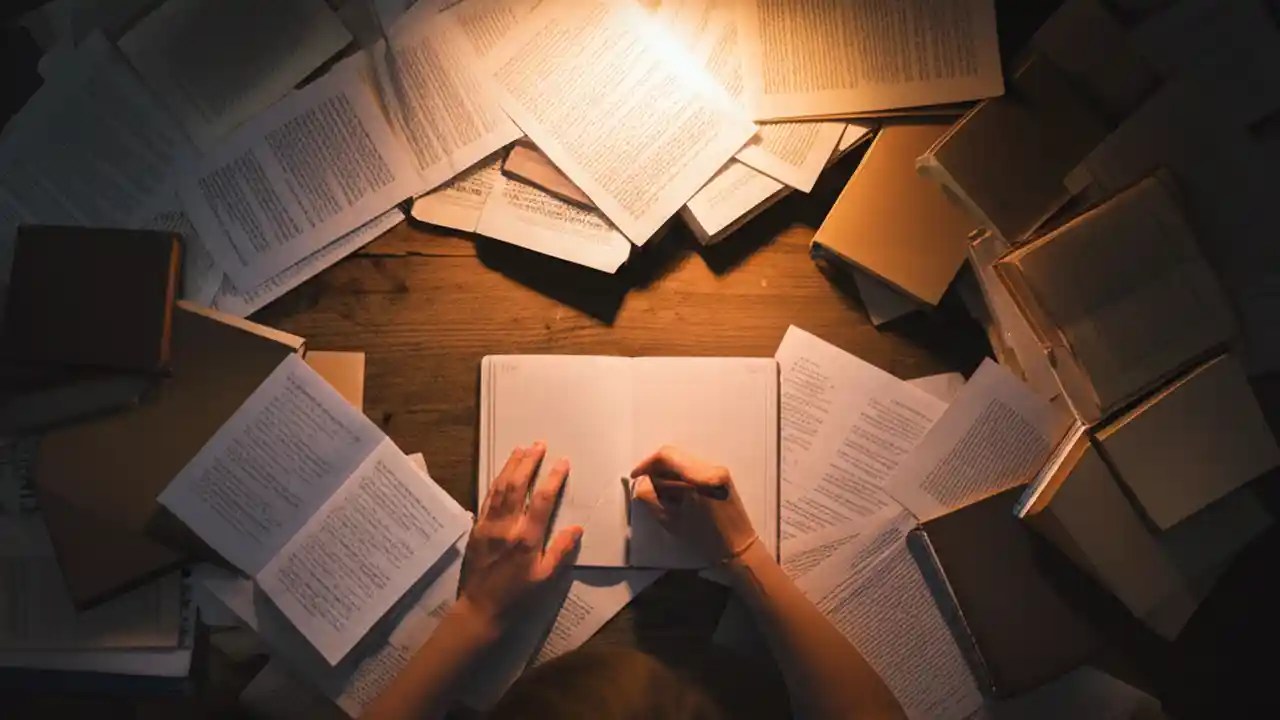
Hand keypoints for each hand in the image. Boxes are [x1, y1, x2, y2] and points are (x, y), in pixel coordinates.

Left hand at [459, 442, 581, 630]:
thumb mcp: (545, 577)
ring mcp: (488, 525)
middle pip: (517, 486)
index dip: (553, 478)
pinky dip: (496, 482)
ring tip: (521, 450)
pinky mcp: (476, 528)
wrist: (480, 608)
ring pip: (499, 487)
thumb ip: (560, 550)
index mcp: (526, 538)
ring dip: (511, 466)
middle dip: (529, 463)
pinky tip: (503, 473)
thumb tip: (577, 528)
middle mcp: (506, 526)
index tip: (562, 462)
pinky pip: (487, 498)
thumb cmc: (517, 595)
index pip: (542, 500)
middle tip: (538, 445)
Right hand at [630, 446, 757, 563]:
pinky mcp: (721, 475)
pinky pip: (693, 468)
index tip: (636, 476)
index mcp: (701, 479)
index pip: (668, 456)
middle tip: (645, 483)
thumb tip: (642, 481)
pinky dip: (679, 475)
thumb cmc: (705, 539)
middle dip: (656, 467)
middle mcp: (712, 469)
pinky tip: (674, 491)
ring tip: (659, 490)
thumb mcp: (671, 521)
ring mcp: (719, 470)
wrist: (737, 546)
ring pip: (683, 460)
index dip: (647, 463)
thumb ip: (651, 498)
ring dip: (667, 471)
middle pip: (675, 455)